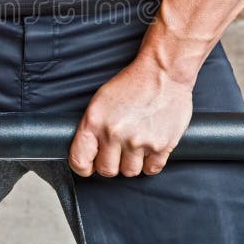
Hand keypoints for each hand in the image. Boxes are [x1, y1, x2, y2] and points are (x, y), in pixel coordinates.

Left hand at [68, 53, 193, 176]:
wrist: (163, 72)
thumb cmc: (132, 83)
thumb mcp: (101, 100)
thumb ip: (92, 127)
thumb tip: (89, 151)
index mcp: (94, 121)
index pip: (79, 160)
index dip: (84, 167)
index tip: (90, 165)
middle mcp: (114, 133)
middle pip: (107, 170)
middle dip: (111, 163)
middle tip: (118, 151)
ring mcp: (138, 141)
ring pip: (130, 171)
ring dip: (132, 162)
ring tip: (136, 145)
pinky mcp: (161, 145)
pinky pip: (152, 169)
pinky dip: (151, 162)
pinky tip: (150, 147)